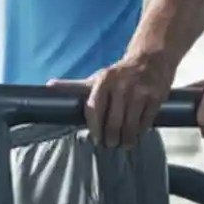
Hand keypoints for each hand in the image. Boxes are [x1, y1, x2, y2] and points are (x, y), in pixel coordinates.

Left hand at [49, 53, 174, 148]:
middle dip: (111, 139)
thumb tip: (48, 86)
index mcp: (104, 80)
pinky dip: (140, 132)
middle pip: (113, 122)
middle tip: (110, 144)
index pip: (94, 109)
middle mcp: (121, 85)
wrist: (151, 59)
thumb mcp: (98, 77)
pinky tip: (137, 134)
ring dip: (126, 140)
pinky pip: (146, 123)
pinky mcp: (155, 97)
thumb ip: (75, 86)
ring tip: (123, 144)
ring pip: (130, 126)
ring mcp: (139, 91)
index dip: (95, 127)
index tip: (96, 139)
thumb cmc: (120, 73)